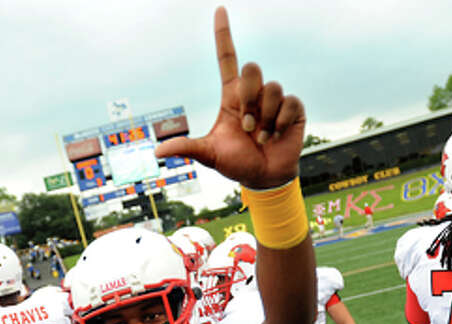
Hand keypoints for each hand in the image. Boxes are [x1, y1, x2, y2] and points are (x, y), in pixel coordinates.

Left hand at [155, 7, 304, 189]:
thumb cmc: (236, 163)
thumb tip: (157, 151)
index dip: (224, 34)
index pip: (227, 58)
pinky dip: (280, 123)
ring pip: (272, 88)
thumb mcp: (209, 154)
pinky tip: (276, 136)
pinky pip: (289, 102)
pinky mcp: (294, 109)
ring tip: (261, 137)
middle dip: (249, 97)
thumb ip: (186, 149)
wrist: (263, 178)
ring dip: (265, 117)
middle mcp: (253, 93)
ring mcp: (275, 100)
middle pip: (252, 69)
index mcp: (232, 96)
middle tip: (247, 126)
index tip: (220, 9)